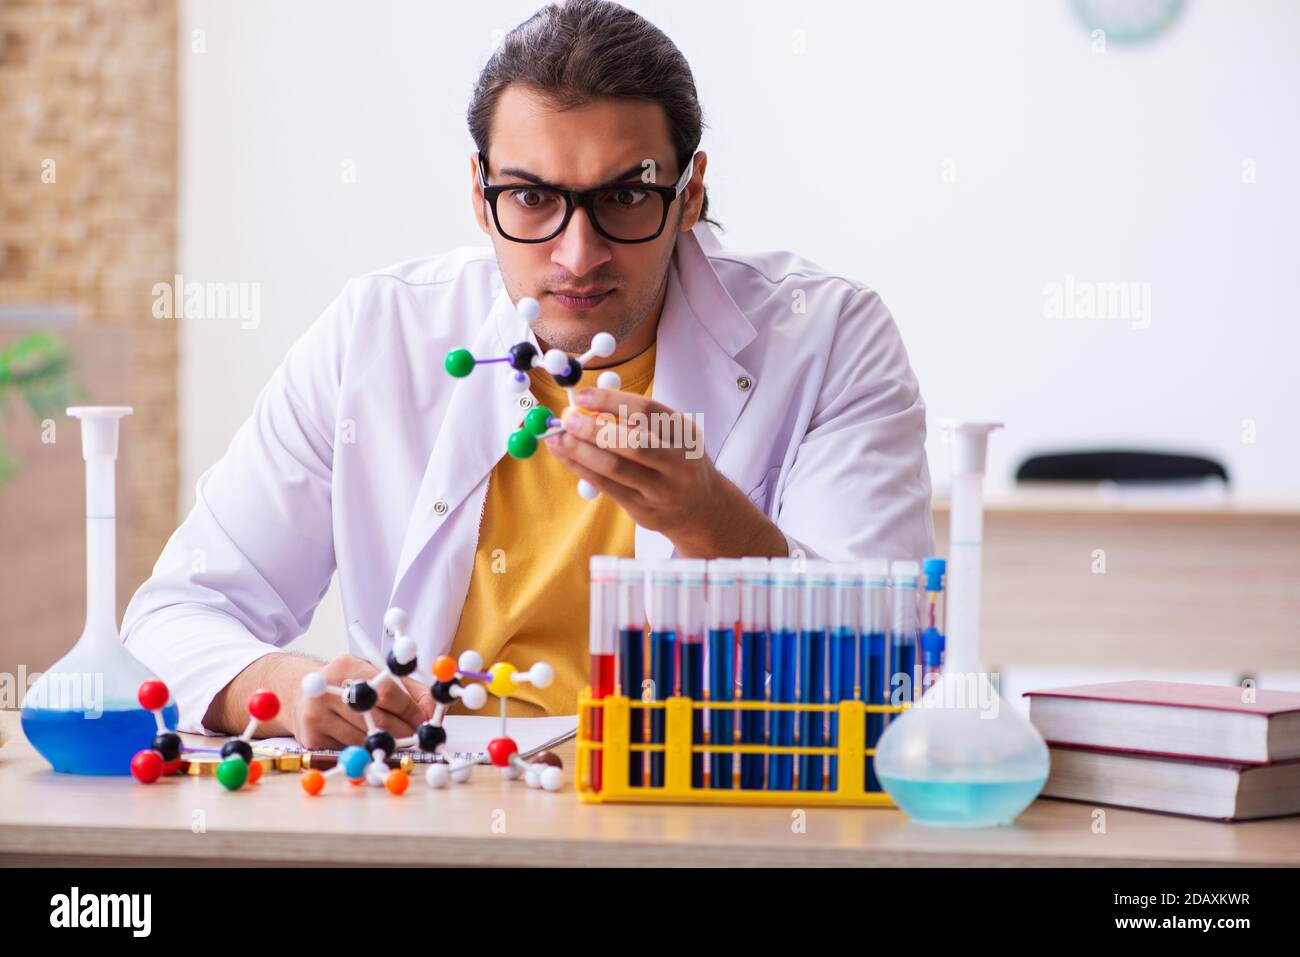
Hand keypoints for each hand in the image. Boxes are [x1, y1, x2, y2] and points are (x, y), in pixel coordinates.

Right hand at [290, 654, 435, 748]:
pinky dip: (366, 751)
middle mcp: (328, 689)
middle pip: (377, 718)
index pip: (387, 689)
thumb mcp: (373, 675)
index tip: (425, 720)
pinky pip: (350, 751)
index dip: (410, 708)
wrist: (298, 695)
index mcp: (347, 666)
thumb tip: (434, 711)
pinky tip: (370, 745)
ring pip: (365, 739)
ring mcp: (316, 716)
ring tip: (398, 742)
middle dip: (404, 731)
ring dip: (387, 745)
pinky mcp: (312, 739)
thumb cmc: (347, 686)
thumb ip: (408, 690)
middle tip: (419, 738)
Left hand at [543, 387, 787, 557]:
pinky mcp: (644, 509)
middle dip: (595, 429)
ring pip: (616, 468)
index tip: (583, 395)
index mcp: (685, 434)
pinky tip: (566, 456)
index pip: (647, 411)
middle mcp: (678, 462)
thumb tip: (590, 407)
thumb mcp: (673, 436)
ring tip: (558, 438)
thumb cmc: (679, 463)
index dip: (611, 401)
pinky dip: (582, 469)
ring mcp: (661, 490)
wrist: (702, 509)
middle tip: (567, 419)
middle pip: (633, 443)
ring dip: (581, 451)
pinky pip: (606, 486)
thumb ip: (639, 422)